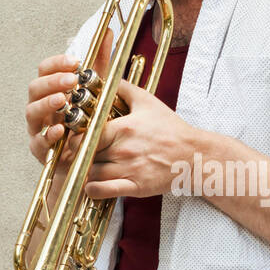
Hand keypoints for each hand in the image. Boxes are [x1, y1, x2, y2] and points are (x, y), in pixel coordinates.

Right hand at [25, 31, 113, 173]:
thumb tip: (110, 32)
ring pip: (32, 113)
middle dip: (52, 82)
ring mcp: (38, 129)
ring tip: (63, 100)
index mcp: (51, 90)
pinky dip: (48, 135)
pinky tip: (60, 130)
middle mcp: (41, 107)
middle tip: (71, 80)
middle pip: (35, 88)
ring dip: (46, 105)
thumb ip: (100, 63)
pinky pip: (38, 142)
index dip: (57, 63)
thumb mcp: (98, 90)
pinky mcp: (42, 151)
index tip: (74, 61)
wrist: (90, 157)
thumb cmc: (89, 121)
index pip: (45, 70)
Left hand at [83, 79, 194, 198]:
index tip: (76, 136)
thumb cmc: (172, 129)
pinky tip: (91, 184)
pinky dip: (92, 189)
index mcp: (123, 129)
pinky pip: (102, 191)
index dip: (76, 136)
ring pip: (90, 173)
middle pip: (86, 154)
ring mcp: (128, 170)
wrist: (193, 155)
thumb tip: (106, 78)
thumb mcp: (148, 102)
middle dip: (78, 153)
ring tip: (85, 166)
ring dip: (84, 170)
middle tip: (77, 152)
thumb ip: (123, 88)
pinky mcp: (134, 187)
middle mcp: (123, 150)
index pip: (86, 134)